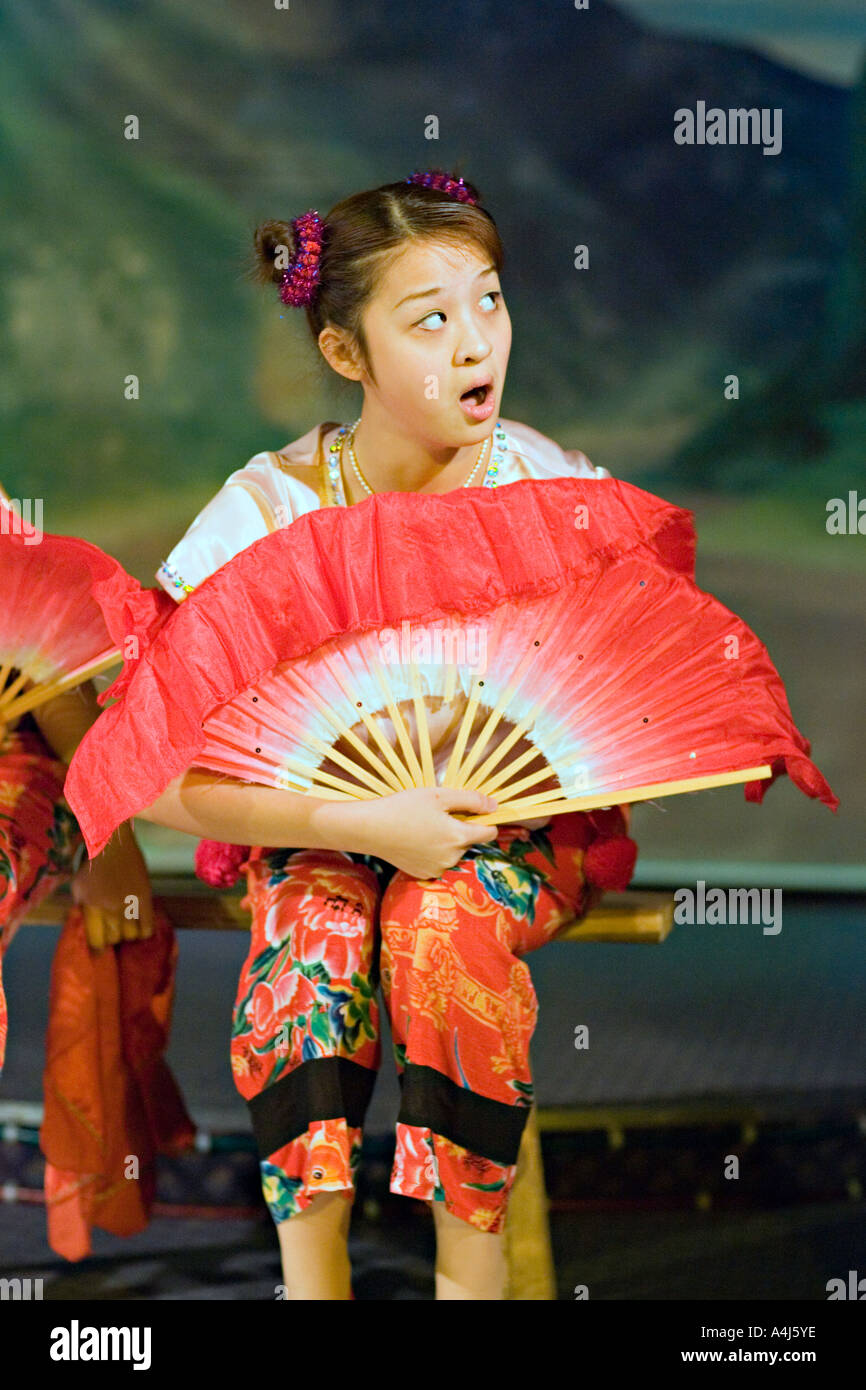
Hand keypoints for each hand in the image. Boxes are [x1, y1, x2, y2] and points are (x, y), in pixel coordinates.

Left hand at [70, 822, 154, 949]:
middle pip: (114, 938)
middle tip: (114, 933)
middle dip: (113, 938)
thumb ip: (81, 908)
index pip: (96, 940)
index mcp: (90, 906)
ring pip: (131, 934)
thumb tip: (85, 928)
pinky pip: (147, 925)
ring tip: (127, 928)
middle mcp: (109, 907)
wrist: (113, 844)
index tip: (100, 951)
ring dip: (129, 934)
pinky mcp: (144, 896)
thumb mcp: (78, 887)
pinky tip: (142, 930)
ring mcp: (128, 902)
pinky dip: (145, 931)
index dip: (98, 949)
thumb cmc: (92, 864)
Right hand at [326, 786, 500, 880]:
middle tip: (439, 815)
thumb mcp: (439, 796)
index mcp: (458, 837)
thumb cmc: (404, 807)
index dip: (487, 821)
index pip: (490, 833)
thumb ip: (471, 800)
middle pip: (469, 842)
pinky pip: (438, 862)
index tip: (478, 813)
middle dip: (462, 829)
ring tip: (425, 827)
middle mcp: (452, 857)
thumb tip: (495, 806)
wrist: (371, 828)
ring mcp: (437, 868)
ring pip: (454, 852)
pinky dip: (433, 852)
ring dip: (447, 841)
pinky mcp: (423, 874)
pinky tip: (417, 840)